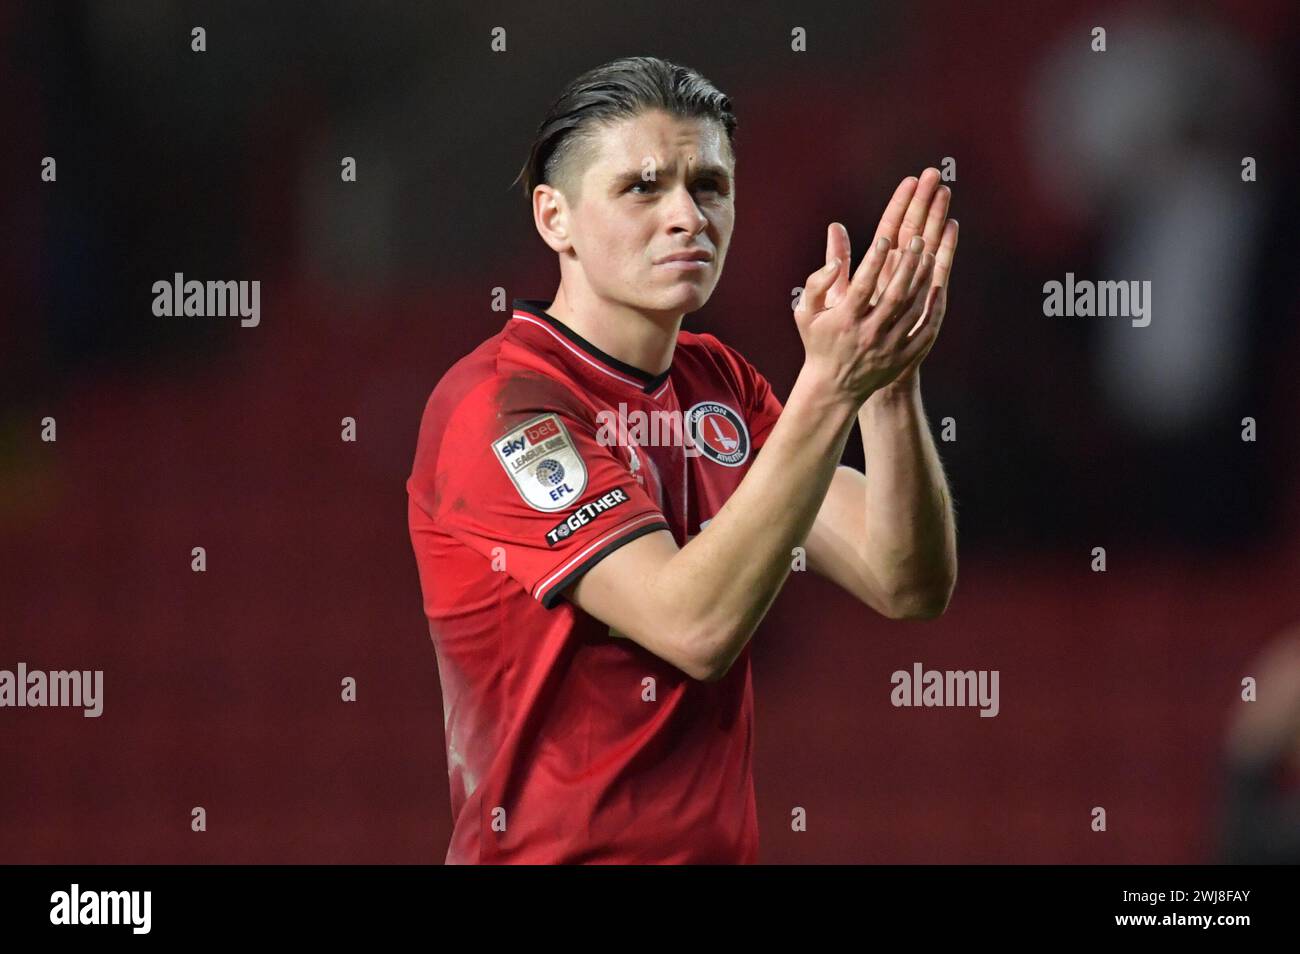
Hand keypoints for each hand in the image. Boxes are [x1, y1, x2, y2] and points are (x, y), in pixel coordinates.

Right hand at [792, 174, 946, 404]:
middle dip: (907, 266)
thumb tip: (835, 262)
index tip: (884, 239)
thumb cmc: (819, 342)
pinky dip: (933, 310)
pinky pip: (924, 331)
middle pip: (894, 296)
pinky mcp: (902, 359)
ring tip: (928, 257)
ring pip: (912, 310)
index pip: (862, 286)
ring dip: (922, 282)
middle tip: (917, 240)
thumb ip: (816, 283)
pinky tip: (936, 288)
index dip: (873, 262)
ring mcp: (887, 348)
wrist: (834, 387)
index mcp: (844, 321)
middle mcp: (867, 335)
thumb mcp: (805, 313)